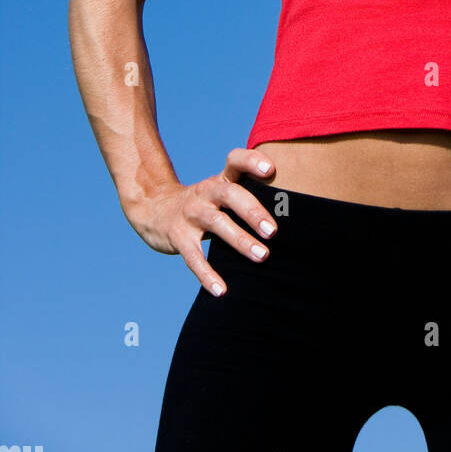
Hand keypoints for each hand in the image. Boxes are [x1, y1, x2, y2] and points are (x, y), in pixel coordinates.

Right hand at [123, 148, 278, 295]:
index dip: (251, 161)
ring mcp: (190, 213)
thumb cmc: (205, 204)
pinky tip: (222, 290)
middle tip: (273, 231)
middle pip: (230, 194)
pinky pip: (193, 256)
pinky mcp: (178, 236)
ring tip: (262, 256)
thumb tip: (295, 219)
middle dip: (252, 211)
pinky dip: (207, 274)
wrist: (155, 211)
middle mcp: (205, 192)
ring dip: (240, 240)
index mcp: (220, 180)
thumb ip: (249, 198)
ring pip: (216, 223)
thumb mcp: (221, 193)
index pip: (235, 161)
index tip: (270, 170)